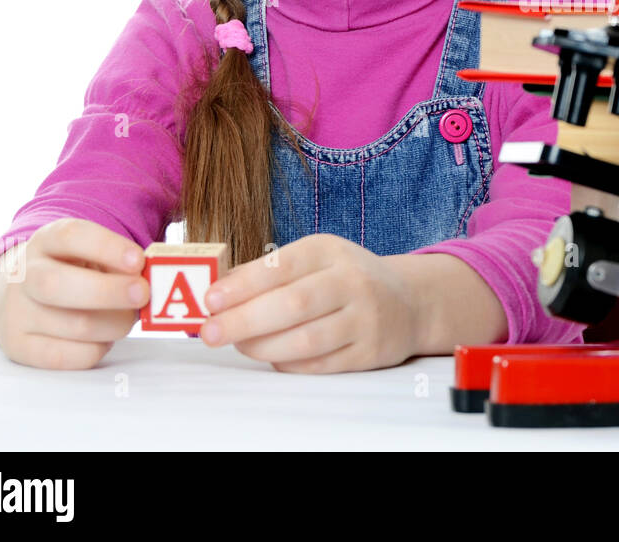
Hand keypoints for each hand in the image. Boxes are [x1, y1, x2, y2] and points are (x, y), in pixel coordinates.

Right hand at [0, 218, 147, 368]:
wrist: (21, 297)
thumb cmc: (75, 271)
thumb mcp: (92, 254)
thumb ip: (121, 261)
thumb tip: (156, 277)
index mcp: (46, 241)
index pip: (70, 236)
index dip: (106, 247)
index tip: (138, 260)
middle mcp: (24, 275)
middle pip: (56, 284)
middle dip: (108, 291)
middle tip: (143, 294)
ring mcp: (16, 313)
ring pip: (71, 324)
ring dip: (114, 324)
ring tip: (128, 317)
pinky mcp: (18, 347)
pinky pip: (64, 356)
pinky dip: (96, 348)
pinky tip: (105, 337)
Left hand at [198, 233, 422, 372]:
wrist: (408, 302)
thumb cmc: (345, 278)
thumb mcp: (315, 259)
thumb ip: (268, 271)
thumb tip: (218, 288)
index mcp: (331, 251)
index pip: (283, 266)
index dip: (244, 285)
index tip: (210, 300)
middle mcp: (352, 282)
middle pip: (293, 305)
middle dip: (244, 321)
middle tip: (210, 333)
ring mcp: (365, 319)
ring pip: (306, 340)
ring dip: (263, 347)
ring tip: (239, 345)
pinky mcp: (369, 352)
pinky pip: (319, 365)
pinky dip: (287, 364)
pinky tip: (272, 356)